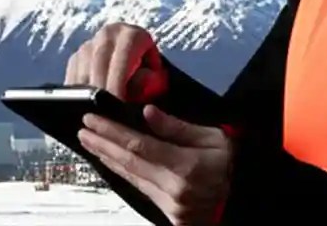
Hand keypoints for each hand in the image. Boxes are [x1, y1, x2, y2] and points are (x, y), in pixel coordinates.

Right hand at [65, 22, 167, 101]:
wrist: (139, 62)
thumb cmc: (149, 74)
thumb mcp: (157, 78)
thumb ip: (149, 83)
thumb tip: (130, 90)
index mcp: (132, 35)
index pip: (122, 58)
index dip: (119, 82)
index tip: (119, 103)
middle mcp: (109, 34)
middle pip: (99, 61)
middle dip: (100, 87)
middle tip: (103, 111)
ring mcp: (90, 43)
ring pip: (82, 66)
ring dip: (85, 89)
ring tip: (93, 111)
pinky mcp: (77, 55)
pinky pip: (72, 73)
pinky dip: (76, 89)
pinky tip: (83, 105)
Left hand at [79, 105, 232, 225]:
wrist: (244, 198)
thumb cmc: (231, 162)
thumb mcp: (214, 138)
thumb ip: (178, 128)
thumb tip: (148, 112)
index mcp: (187, 166)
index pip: (139, 146)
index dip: (112, 132)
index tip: (92, 120)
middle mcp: (174, 188)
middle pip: (129, 162)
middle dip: (103, 144)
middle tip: (83, 130)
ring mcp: (170, 204)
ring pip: (131, 176)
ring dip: (107, 158)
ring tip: (89, 142)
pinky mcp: (168, 213)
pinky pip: (139, 187)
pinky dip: (122, 171)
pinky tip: (110, 160)